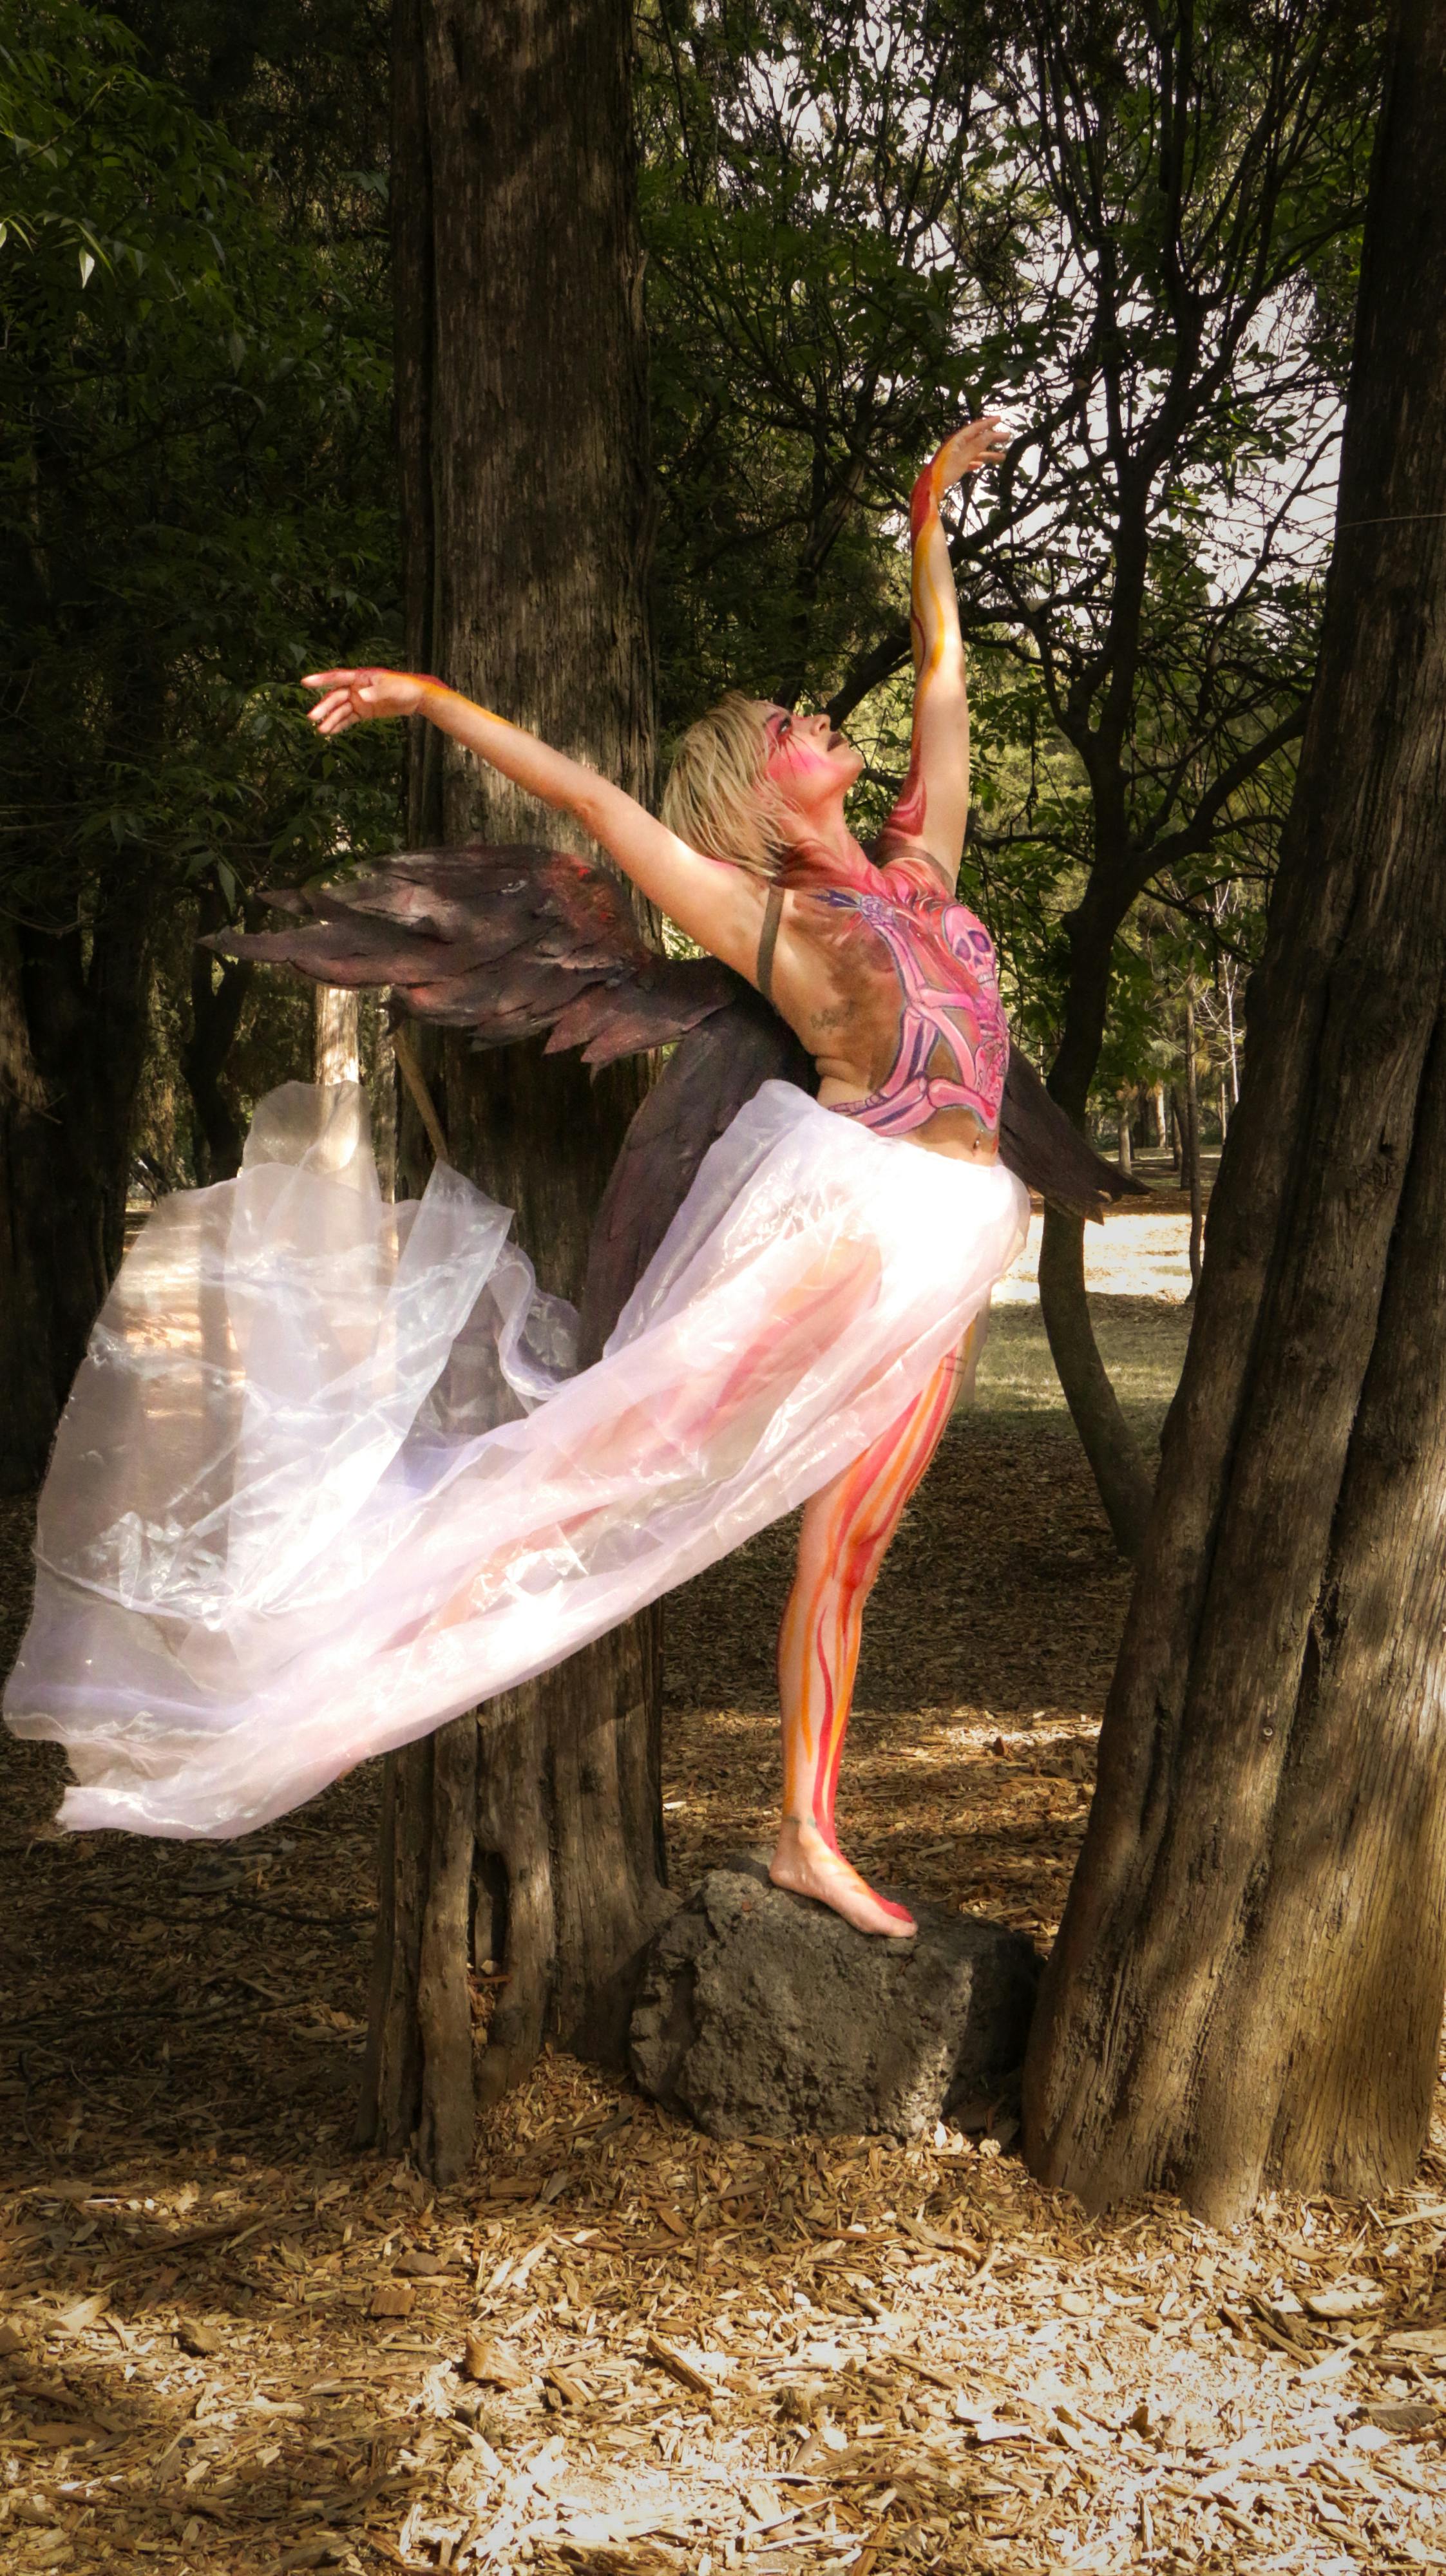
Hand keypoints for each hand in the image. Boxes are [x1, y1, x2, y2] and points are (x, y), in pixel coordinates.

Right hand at [303, 667, 429, 734]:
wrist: (416, 698)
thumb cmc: (404, 687)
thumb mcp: (391, 688)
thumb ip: (375, 692)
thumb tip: (360, 696)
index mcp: (360, 677)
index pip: (337, 677)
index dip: (321, 680)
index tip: (305, 682)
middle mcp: (356, 688)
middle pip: (336, 697)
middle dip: (324, 707)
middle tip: (312, 717)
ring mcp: (359, 700)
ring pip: (341, 710)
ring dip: (331, 719)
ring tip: (321, 731)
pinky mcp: (364, 712)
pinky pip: (349, 719)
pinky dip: (340, 725)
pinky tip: (331, 732)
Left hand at [930, 414, 1009, 492]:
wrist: (930, 489)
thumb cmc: (945, 472)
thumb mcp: (963, 458)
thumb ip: (976, 445)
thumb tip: (989, 433)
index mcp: (958, 441)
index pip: (975, 428)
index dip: (987, 423)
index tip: (999, 419)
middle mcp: (957, 447)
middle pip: (977, 440)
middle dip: (992, 438)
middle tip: (1007, 437)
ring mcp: (955, 457)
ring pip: (974, 452)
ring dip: (987, 454)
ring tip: (1002, 457)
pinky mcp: (954, 468)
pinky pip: (968, 462)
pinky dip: (975, 462)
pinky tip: (981, 465)